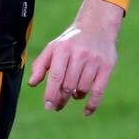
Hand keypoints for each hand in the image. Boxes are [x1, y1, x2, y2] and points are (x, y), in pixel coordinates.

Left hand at [27, 0, 122, 115]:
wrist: (97, 26)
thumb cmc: (70, 41)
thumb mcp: (53, 48)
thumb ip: (40, 65)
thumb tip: (32, 84)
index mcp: (63, 49)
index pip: (56, 76)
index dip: (51, 94)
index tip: (47, 106)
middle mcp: (80, 54)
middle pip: (68, 85)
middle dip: (61, 99)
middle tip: (57, 106)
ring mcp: (95, 60)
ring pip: (82, 89)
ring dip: (76, 96)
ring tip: (73, 94)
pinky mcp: (107, 66)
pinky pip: (99, 91)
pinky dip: (92, 104)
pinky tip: (86, 112)